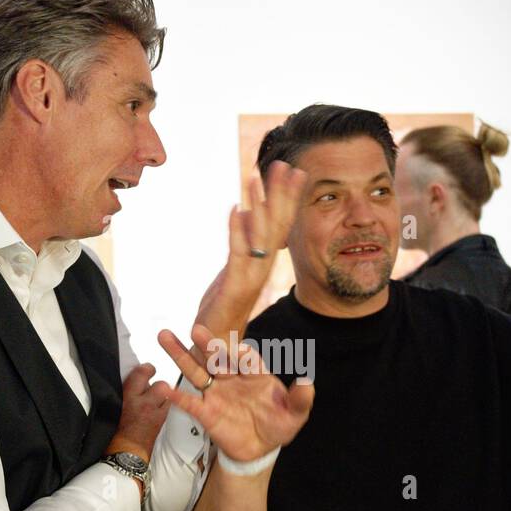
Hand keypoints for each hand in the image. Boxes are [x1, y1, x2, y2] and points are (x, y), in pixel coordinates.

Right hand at [106, 363, 169, 463]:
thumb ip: (123, 394)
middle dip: (157, 385)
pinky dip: (164, 406)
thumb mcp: (112, 408)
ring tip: (154, 400)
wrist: (124, 455)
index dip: (147, 368)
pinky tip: (156, 411)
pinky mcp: (162, 421)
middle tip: (150, 388)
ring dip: (162, 396)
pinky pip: (167, 407)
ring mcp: (156, 413)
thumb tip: (130, 386)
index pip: (142, 373)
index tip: (147, 369)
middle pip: (161, 384)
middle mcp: (144, 403)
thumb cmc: (114, 435)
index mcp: (128, 397)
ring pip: (167, 396)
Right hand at [157, 323, 313, 462]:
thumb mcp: (296, 414)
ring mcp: (216, 393)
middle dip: (207, 345)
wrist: (261, 450)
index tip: (232, 349)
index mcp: (253, 373)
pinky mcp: (206, 412)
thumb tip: (306, 381)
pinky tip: (164, 388)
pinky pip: (189, 402)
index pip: (244, 357)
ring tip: (164, 336)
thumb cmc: (278, 425)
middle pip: (216, 358)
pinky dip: (177, 396)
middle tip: (195, 329)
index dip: (238, 352)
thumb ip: (301, 399)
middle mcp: (231, 378)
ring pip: (197, 371)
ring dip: (181, 355)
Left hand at [193, 161, 307, 361]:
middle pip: (277, 224)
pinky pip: (238, 254)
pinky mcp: (234, 286)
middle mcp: (261, 267)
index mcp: (263, 261)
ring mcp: (250, 276)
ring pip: (260, 235)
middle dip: (281, 194)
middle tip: (286, 164)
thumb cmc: (224, 308)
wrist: (216, 346)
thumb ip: (243, 241)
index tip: (294, 170)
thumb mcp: (234, 268)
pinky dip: (237, 231)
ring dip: (260, 205)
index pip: (281, 223)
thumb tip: (247, 212)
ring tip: (257, 176)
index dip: (287, 196)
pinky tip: (236, 209)